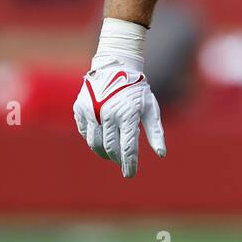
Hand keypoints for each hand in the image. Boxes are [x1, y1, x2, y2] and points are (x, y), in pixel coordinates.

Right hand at [72, 56, 165, 177]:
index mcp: (126, 114)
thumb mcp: (151, 108)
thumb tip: (161, 155)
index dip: (129, 164)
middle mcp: (106, 113)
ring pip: (94, 143)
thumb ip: (155, 132)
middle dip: (117, 159)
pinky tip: (101, 141)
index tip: (130, 175)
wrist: (116, 67)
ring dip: (103, 153)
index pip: (127, 148)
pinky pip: (85, 132)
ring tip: (112, 156)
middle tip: (122, 164)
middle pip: (110, 148)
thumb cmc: (137, 90)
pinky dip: (92, 140)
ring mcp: (90, 111)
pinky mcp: (80, 108)